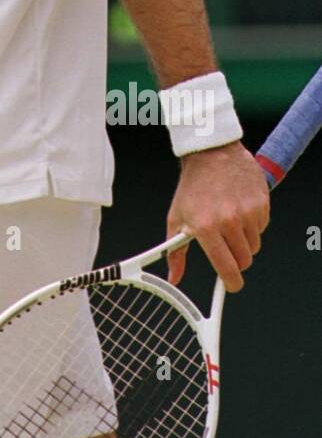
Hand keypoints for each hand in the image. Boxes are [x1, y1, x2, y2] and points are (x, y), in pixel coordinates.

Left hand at [166, 142, 269, 291]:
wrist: (211, 153)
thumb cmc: (192, 187)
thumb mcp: (177, 218)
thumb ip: (175, 252)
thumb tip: (174, 278)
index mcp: (206, 227)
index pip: (226, 267)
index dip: (232, 282)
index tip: (231, 285)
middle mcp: (229, 221)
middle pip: (244, 260)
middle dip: (237, 260)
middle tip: (226, 248)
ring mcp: (248, 212)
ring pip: (254, 245)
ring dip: (244, 241)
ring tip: (230, 222)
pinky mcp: (261, 203)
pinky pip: (262, 228)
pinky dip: (253, 225)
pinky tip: (240, 210)